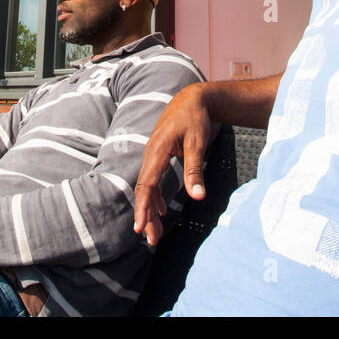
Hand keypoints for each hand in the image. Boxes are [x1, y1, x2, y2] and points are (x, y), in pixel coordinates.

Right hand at [133, 83, 213, 246]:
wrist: (192, 98)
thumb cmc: (195, 118)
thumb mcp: (198, 144)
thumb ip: (194, 171)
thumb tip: (198, 197)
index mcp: (157, 151)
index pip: (147, 185)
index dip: (143, 208)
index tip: (141, 228)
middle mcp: (150, 154)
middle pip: (144, 191)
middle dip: (146, 216)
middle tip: (151, 240)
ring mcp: (153, 155)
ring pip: (147, 188)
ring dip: (151, 210)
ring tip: (155, 233)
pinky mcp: (159, 156)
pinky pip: (153, 181)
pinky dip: (156, 198)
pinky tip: (162, 211)